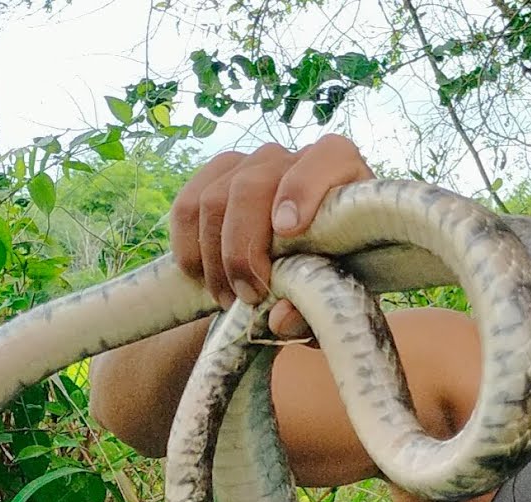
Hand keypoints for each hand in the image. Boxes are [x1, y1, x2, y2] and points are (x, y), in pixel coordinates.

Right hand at [168, 134, 374, 337]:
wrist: (299, 264)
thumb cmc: (329, 275)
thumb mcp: (331, 298)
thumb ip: (315, 309)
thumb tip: (280, 316)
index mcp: (343, 172)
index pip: (328, 156)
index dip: (304, 189)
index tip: (288, 231)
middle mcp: (295, 157)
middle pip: (254, 184)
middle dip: (244, 247)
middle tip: (248, 295)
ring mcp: (251, 162)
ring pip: (215, 199)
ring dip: (216, 257)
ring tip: (228, 298)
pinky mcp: (217, 174)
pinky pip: (187, 205)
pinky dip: (188, 246)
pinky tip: (201, 277)